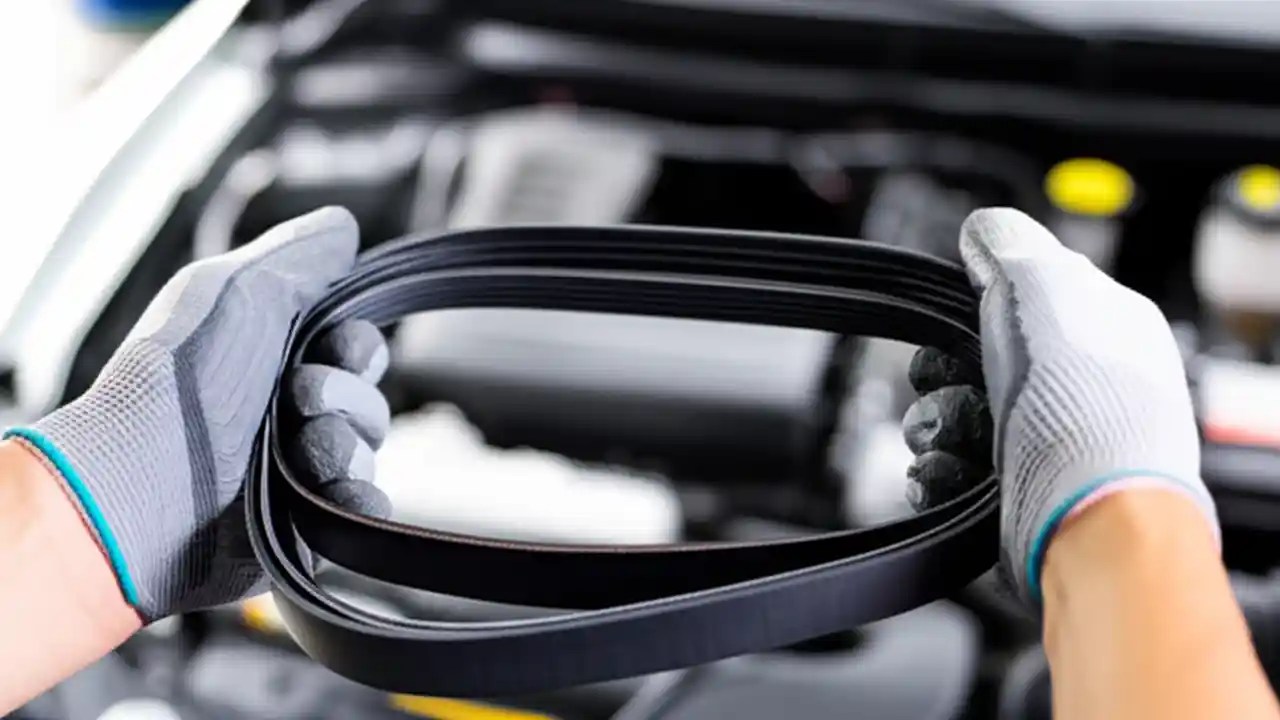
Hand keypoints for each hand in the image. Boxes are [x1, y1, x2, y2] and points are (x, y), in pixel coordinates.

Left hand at [6, 207, 391, 620]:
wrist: (143, 480)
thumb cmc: (182, 380)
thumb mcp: (238, 288)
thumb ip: (299, 254)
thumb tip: (342, 223)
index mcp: (270, 361)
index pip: (356, 352)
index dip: (359, 348)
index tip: (337, 346)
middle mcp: (282, 417)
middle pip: (368, 403)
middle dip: (346, 398)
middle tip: (298, 398)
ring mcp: (290, 476)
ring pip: (366, 455)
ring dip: (342, 447)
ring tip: (298, 450)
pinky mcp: (299, 529)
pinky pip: (360, 511)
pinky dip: (356, 500)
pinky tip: (332, 492)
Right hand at [902, 208, 1217, 603]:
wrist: (1091, 518)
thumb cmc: (1080, 401)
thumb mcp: (1040, 284)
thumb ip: (1006, 245)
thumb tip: (982, 229)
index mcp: (1098, 327)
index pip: (1022, 300)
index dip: (973, 308)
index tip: (950, 319)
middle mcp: (1078, 386)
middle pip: (976, 364)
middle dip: (941, 376)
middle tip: (941, 383)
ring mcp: (1050, 444)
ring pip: (958, 422)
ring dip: (935, 428)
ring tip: (946, 441)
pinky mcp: (1019, 496)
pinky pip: (955, 474)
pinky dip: (938, 473)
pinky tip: (944, 472)